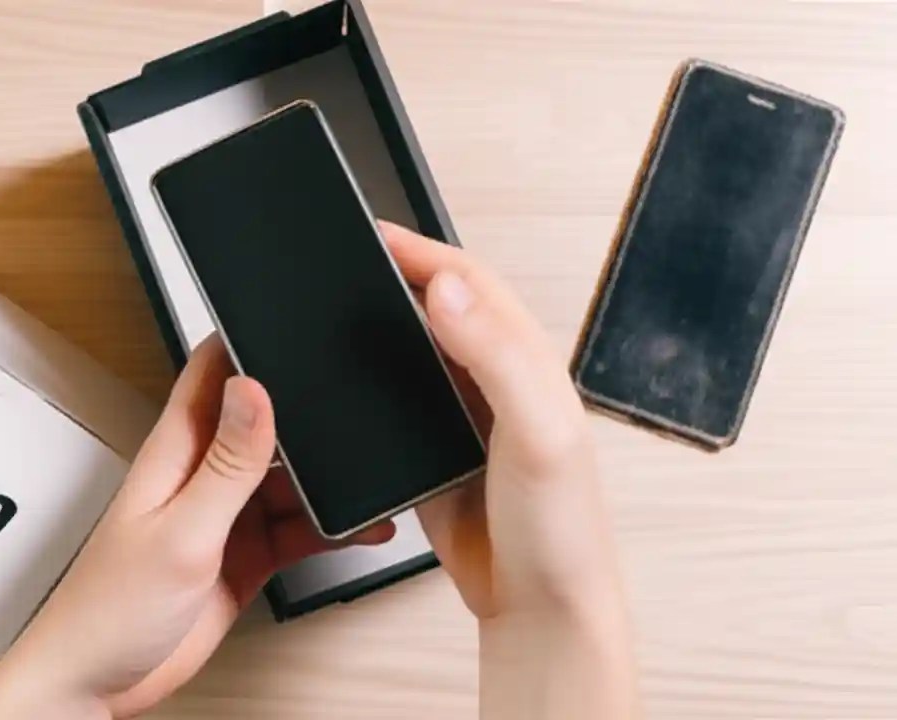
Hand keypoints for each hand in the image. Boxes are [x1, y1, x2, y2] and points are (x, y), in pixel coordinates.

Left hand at [0, 337, 393, 719]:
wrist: (99, 682)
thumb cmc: (109, 609)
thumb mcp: (181, 530)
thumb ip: (226, 463)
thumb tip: (253, 391)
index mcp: (177, 452)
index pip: (212, 372)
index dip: (249, 341)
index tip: (295, 320)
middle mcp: (202, 475)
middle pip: (266, 423)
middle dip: (309, 414)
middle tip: (358, 410)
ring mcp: (224, 515)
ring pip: (290, 478)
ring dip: (327, 479)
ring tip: (372, 479)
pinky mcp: (243, 554)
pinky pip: (298, 528)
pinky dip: (331, 528)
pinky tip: (362, 526)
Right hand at [383, 222, 637, 718]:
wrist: (541, 608)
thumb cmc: (560, 528)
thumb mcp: (538, 432)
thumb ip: (495, 355)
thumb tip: (445, 289)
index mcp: (526, 362)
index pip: (470, 282)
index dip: (421, 251)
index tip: (371, 234)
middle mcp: (496, 382)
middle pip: (440, 309)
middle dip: (396, 277)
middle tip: (343, 262)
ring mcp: (465, 418)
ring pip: (415, 352)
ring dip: (381, 327)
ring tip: (336, 307)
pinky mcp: (436, 454)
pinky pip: (398, 404)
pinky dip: (371, 385)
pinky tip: (345, 383)